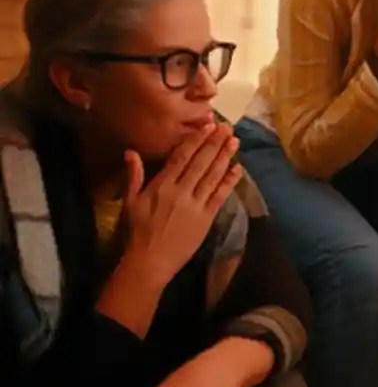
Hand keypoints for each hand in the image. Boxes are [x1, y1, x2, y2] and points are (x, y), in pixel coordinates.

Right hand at [120, 124, 240, 289]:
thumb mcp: (131, 201)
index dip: (196, 140)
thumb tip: (130, 151)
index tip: (207, 126)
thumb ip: (134, 175)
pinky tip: (238, 168)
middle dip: (215, 143)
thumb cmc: (138, 230)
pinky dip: (229, 181)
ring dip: (225, 157)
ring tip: (235, 141)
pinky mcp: (206, 217)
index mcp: (161, 186)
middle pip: (201, 163)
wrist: (150, 260)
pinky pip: (219, 196)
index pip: (181, 157)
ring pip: (212, 176)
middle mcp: (180, 192)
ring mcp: (195, 205)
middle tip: (227, 127)